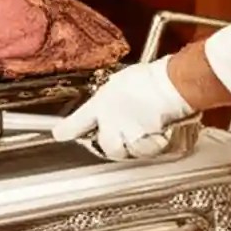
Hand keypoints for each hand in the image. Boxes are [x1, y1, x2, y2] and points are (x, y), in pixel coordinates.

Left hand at [53, 56, 193, 159]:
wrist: (170, 87)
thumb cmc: (150, 78)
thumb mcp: (121, 81)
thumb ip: (111, 96)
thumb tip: (111, 99)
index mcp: (102, 105)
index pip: (77, 122)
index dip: (66, 130)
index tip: (59, 134)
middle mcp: (111, 124)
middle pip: (105, 145)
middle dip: (111, 141)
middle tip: (122, 130)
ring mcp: (128, 137)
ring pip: (125, 152)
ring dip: (131, 145)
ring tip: (144, 128)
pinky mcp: (146, 146)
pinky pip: (145, 152)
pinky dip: (150, 146)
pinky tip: (156, 132)